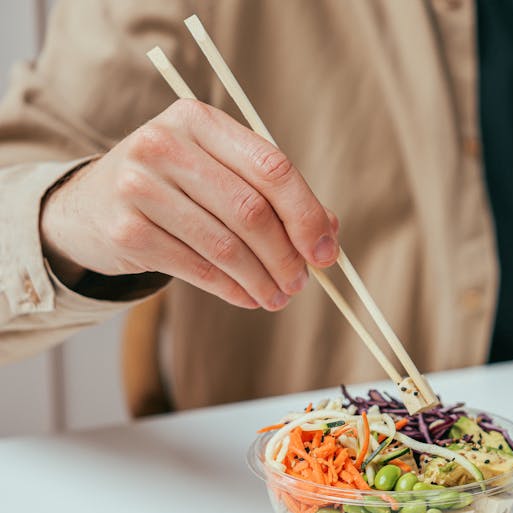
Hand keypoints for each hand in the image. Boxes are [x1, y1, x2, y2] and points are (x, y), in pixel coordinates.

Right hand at [39, 99, 339, 309]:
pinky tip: (247, 297)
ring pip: (226, 245)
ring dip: (262, 279)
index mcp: (198, 119)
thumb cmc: (175, 187)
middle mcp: (163, 144)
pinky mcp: (125, 230)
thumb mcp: (220, 172)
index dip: (307, 214)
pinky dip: (232, 289)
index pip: (272, 167)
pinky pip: (197, 268)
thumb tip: (329, 235)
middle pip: (251, 210)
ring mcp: (138, 186)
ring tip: (279, 296)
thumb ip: (274, 194)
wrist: (88, 206)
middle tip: (302, 283)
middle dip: (286, 255)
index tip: (326, 252)